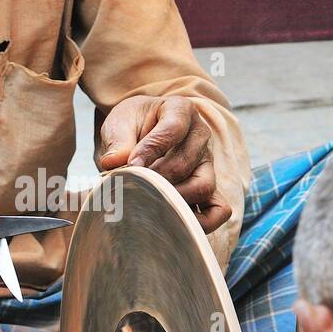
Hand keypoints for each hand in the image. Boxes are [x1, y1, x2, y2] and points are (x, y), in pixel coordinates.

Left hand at [99, 95, 231, 233]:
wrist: (138, 132)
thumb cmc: (131, 126)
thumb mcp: (119, 124)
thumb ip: (117, 142)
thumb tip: (113, 164)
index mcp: (181, 110)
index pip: (173, 129)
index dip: (151, 150)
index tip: (130, 165)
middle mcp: (201, 135)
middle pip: (185, 164)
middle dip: (156, 180)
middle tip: (132, 189)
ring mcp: (207, 163)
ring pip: (203, 187)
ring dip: (173, 200)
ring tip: (148, 203)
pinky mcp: (209, 187)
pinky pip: (219, 210)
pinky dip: (200, 221)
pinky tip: (173, 221)